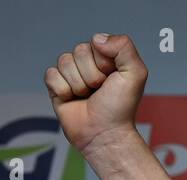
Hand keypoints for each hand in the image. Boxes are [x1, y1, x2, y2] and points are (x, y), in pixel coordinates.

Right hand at [43, 33, 147, 154]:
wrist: (105, 134)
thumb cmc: (121, 107)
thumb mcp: (135, 74)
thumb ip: (124, 47)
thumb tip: (97, 39)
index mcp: (107, 59)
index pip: (96, 43)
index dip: (104, 62)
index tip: (113, 79)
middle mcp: (88, 65)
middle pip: (78, 51)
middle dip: (92, 75)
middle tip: (100, 91)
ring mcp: (71, 75)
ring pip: (64, 62)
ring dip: (79, 84)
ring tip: (88, 97)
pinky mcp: (56, 87)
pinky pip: (51, 75)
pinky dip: (63, 90)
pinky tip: (73, 100)